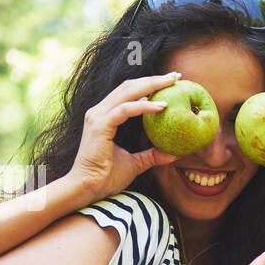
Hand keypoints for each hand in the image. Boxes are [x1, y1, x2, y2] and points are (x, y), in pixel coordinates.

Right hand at [68, 72, 183, 200]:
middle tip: (176, 76)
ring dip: (151, 86)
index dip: (149, 85)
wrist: (88, 188)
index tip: (170, 83)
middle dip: (154, 80)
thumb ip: (152, 155)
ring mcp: (98, 116)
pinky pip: (125, 110)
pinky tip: (162, 106)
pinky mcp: (100, 125)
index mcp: (105, 116)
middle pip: (130, 86)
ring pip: (128, 92)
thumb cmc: (107, 177)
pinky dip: (144, 106)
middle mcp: (99, 112)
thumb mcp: (136, 163)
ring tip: (172, 83)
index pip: (129, 93)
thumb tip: (174, 153)